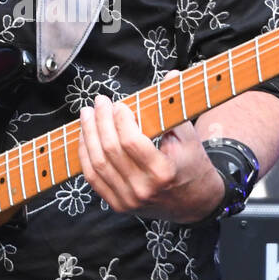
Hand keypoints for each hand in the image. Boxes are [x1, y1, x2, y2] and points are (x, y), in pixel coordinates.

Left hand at [77, 95, 224, 223]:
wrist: (194, 203)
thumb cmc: (192, 165)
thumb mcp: (189, 136)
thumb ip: (175, 107)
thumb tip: (171, 75)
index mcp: (163, 172)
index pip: (131, 141)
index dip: (120, 119)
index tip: (119, 104)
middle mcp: (143, 189)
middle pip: (110, 150)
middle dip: (101, 121)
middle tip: (99, 102)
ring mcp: (128, 200)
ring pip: (97, 163)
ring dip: (88, 135)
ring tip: (87, 115)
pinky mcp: (118, 204)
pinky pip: (93, 178)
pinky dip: (85, 155)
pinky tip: (85, 137)